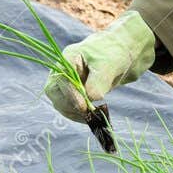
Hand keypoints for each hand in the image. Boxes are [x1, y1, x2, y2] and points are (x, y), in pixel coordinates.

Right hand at [43, 11, 157, 123]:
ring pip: (59, 102)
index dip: (71, 94)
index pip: (61, 78)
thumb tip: (91, 98)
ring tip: (92, 116)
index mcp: (68, 58)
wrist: (119, 56)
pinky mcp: (70, 93)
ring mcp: (64, 83)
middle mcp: (61, 70)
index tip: (84, 107)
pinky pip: (68, 108)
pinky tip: (91, 117)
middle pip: (53, 92)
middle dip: (69, 105)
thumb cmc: (113, 55)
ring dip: (73, 113)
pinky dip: (78, 115)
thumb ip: (99, 81)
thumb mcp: (109, 65)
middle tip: (88, 113)